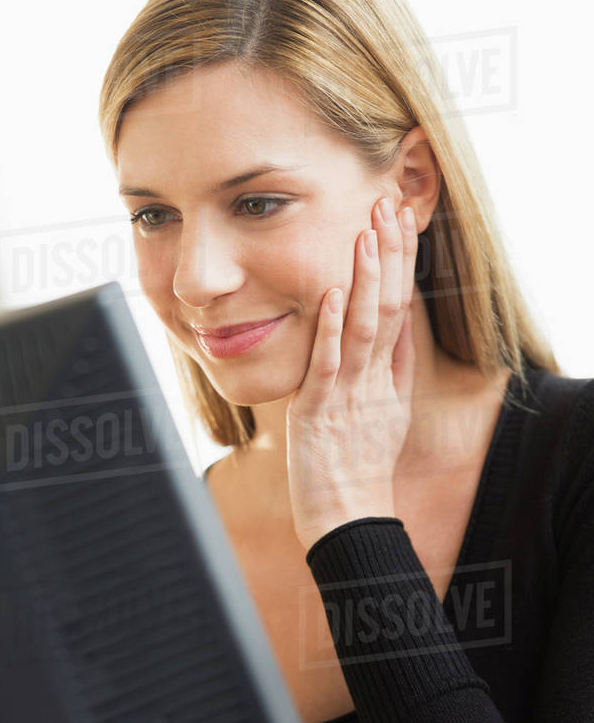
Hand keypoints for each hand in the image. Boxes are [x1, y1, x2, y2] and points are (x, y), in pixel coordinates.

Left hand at [286, 197, 418, 552]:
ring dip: (368, 278)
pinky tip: (335, 291)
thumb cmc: (357, 469)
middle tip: (390, 203)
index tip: (401, 220)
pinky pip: (330, 364)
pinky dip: (333, 327)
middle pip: (390, 307)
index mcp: (386, 378)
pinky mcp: (321, 412)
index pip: (401, 307)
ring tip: (369, 231)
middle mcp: (373, 380)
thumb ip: (394, 366)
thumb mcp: (386, 413)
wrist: (345, 520)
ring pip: (366, 326)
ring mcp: (349, 394)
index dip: (402, 263)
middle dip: (391, 255)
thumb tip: (400, 322)